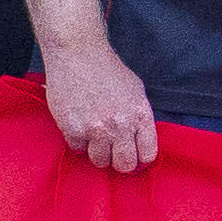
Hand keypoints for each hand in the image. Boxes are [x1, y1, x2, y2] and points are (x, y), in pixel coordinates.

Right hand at [44, 43, 156, 173]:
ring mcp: (96, 129)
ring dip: (98, 152)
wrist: (78, 55)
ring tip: (95, 137)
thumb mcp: (135, 91)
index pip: (148, 154)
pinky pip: (78, 149)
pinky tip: (80, 126)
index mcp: (140, 115)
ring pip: (100, 161)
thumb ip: (139, 117)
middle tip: (115, 154)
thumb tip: (140, 140)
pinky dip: (79, 142)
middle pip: (124, 165)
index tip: (135, 158)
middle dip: (120, 162)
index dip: (141, 159)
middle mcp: (120, 125)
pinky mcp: (73, 129)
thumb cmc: (107, 70)